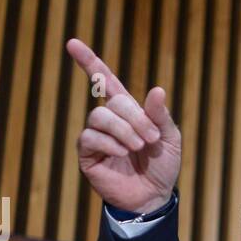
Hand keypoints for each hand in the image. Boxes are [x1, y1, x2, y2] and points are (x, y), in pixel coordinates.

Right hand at [66, 38, 181, 214]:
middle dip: (134, 117)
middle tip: (150, 138)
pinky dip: (109, 143)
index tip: (71, 43)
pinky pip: (89, 137)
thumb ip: (161, 115)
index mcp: (127, 111)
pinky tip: (121, 154)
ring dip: (123, 130)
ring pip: (98, 116)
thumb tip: (157, 89)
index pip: (105, 81)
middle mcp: (108, 121)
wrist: (154, 197)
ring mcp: (96, 137)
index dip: (89, 62)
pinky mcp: (87, 155)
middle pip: (111, 101)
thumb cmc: (162, 167)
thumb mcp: (169, 138)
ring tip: (138, 147)